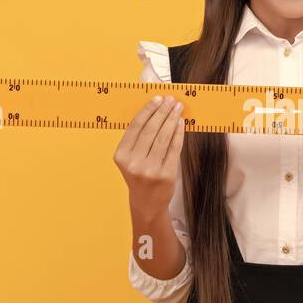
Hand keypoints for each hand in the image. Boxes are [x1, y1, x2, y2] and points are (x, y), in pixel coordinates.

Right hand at [113, 95, 184, 218]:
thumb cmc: (139, 176)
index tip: (157, 98)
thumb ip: (138, 138)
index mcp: (121, 156)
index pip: (135, 127)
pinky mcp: (166, 175)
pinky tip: (181, 123)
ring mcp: (150, 170)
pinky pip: (174, 149)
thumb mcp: (131, 158)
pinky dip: (179, 134)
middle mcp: (134, 163)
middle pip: (150, 130)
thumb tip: (154, 110)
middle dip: (162, 111)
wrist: (147, 203)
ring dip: (172, 119)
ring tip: (178, 108)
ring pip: (163, 137)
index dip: (147, 110)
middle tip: (170, 100)